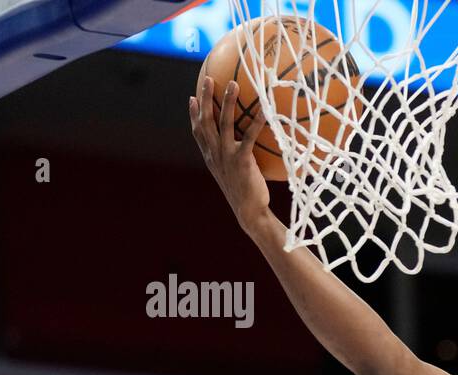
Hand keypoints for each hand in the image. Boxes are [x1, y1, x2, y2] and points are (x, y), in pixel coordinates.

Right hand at [189, 75, 272, 231]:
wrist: (249, 212)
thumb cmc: (245, 194)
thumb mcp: (233, 175)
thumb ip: (232, 160)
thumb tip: (242, 149)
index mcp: (210, 157)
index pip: (198, 132)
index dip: (194, 114)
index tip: (193, 98)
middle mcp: (215, 154)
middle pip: (206, 121)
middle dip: (206, 98)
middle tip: (208, 79)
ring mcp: (226, 156)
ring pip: (223, 123)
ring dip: (227, 102)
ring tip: (232, 84)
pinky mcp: (242, 161)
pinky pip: (248, 137)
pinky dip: (255, 122)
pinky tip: (263, 111)